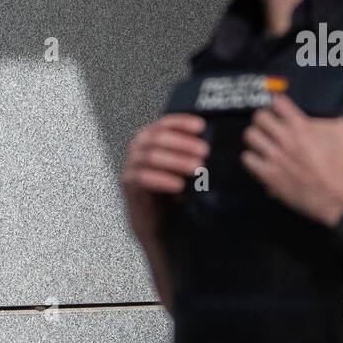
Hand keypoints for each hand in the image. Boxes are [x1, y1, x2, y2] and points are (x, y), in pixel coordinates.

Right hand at [122, 113, 209, 240]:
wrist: (156, 220)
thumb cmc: (173, 189)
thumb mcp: (184, 167)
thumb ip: (192, 153)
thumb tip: (214, 144)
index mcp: (151, 137)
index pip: (165, 123)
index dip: (182, 122)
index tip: (201, 127)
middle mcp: (138, 147)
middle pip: (158, 137)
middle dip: (183, 143)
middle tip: (205, 151)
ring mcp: (131, 164)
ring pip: (151, 156)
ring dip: (177, 161)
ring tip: (198, 168)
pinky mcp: (128, 183)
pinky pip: (143, 178)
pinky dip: (163, 180)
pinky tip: (179, 185)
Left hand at [240, 93, 342, 226]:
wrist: (333, 196)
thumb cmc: (340, 167)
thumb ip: (334, 122)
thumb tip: (329, 118)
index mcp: (302, 127)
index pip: (278, 103)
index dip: (278, 104)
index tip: (279, 109)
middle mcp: (285, 138)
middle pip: (259, 116)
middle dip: (263, 119)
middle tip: (268, 126)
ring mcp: (275, 156)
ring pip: (250, 135)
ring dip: (256, 137)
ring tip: (262, 142)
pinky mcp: (267, 173)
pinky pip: (247, 158)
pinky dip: (252, 158)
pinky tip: (259, 159)